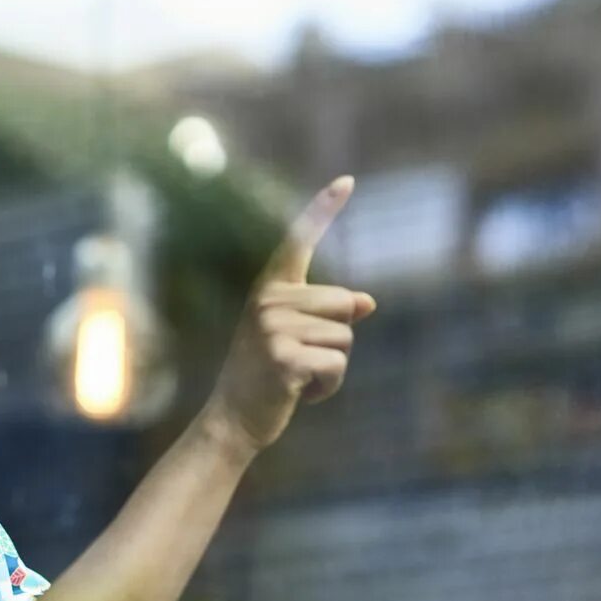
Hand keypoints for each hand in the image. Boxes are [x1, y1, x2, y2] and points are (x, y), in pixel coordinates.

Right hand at [205, 176, 375, 456]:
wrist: (232, 419)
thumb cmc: (266, 378)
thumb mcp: (294, 339)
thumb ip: (325, 316)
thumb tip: (367, 303)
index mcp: (269, 290)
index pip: (298, 241)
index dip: (322, 209)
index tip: (346, 181)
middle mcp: (268, 302)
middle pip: (343, 304)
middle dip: (336, 338)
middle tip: (298, 361)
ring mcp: (272, 329)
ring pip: (345, 337)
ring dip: (333, 366)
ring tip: (298, 378)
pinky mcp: (284, 358)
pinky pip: (337, 364)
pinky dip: (329, 386)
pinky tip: (301, 394)